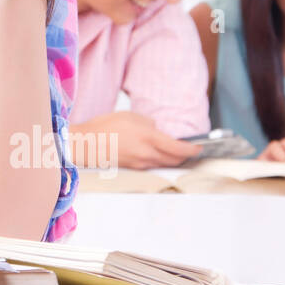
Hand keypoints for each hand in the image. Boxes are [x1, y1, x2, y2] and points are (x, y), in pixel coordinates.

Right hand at [71, 112, 202, 169]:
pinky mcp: (133, 168)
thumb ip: (147, 123)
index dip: (192, 149)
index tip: (199, 147)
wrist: (85, 144)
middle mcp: (147, 154)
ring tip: (173, 151)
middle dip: (184, 156)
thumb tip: (156, 130)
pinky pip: (151, 165)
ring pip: (163, 164)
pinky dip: (158, 160)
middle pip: (174, 160)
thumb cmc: (104, 127)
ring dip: (171, 159)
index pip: (179, 149)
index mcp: (148, 138)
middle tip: (189, 150)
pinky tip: (154, 153)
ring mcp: (140, 163)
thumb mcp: (128, 116)